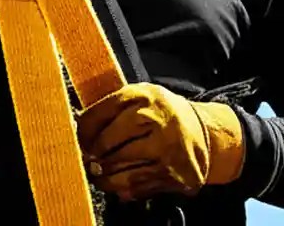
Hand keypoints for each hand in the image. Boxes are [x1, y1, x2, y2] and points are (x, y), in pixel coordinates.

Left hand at [76, 82, 244, 200]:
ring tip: (98, 172)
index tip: (80, 138)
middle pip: (107, 144)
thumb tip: (78, 128)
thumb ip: (112, 109)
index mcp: (145, 96)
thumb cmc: (163, 115)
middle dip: (92, 155)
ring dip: (102, 176)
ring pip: (118, 170)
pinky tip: (118, 181)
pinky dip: (121, 187)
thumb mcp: (141, 98)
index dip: (84, 130)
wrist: (206, 134)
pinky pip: (135, 187)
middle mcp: (158, 121)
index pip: (100, 113)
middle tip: (87, 158)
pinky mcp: (175, 176)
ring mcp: (168, 150)